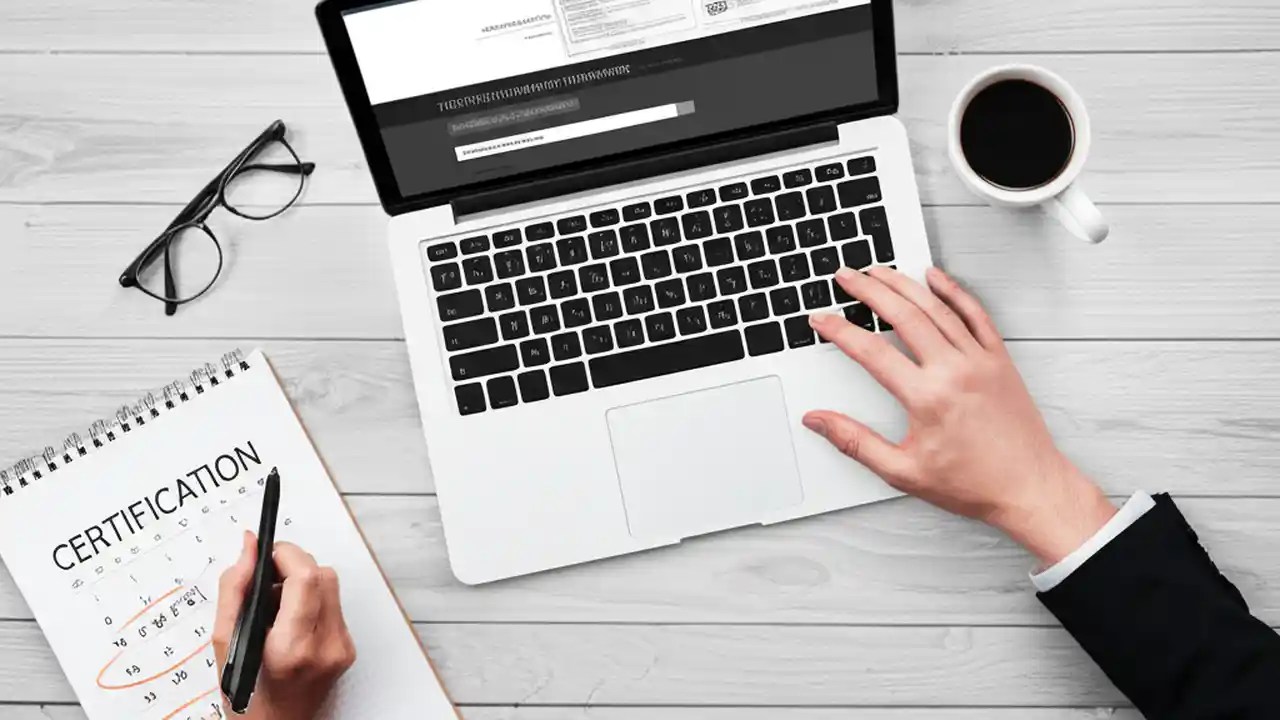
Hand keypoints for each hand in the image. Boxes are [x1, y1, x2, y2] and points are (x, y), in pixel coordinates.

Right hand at [214, 533, 355, 719]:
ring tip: (276, 604)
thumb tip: (250, 547)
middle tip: (268, 580)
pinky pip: (334, 606)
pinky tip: (291, 620)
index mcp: (292, 647)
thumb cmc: (245, 694)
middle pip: (323, 575)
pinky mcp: (347, 649)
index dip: (287, 555)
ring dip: (304, 583)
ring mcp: (341, 648)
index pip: (306, 578)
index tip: (268, 555)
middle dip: (295, 565)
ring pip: (332, 586)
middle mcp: (325, 647)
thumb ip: (235, 588)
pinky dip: (312, 602)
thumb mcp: (225, 642)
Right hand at [804, 266, 1115, 565]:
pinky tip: (935, 277)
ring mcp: (980, 360)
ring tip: (879, 270)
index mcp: (926, 398)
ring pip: (935, 307)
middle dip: (868, 290)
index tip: (821, 319)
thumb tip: (819, 421)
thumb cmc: (973, 484)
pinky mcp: (1000, 360)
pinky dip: (953, 291)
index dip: (839, 330)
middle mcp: (953, 370)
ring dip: (903, 283)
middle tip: (846, 277)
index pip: (871, 351)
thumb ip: (855, 442)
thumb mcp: (903, 471)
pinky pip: (975, 314)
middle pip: (902, 315)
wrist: (1030, 488)